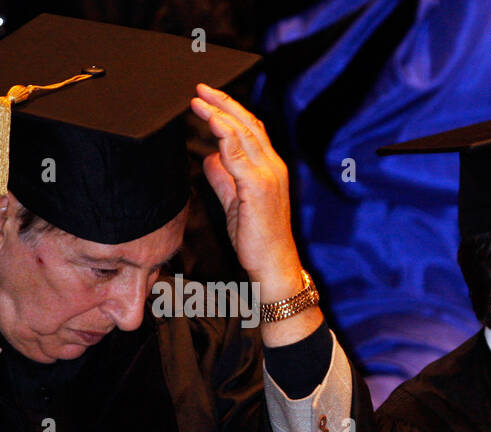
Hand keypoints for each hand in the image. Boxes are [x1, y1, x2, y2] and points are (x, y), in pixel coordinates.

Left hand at [190, 83, 303, 302]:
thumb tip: (208, 158)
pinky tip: (210, 122)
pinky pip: (238, 154)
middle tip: (200, 89)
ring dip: (219, 113)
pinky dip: (224, 134)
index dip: (231, 111)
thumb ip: (223, 179)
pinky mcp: (258, 187)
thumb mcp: (235, 203)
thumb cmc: (257, 239)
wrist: (273, 265)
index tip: (209, 98)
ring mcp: (268, 176)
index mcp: (271, 169)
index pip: (252, 130)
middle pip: (248, 125)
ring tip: (198, 100)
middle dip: (223, 103)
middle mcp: (274, 168)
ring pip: (243, 134)